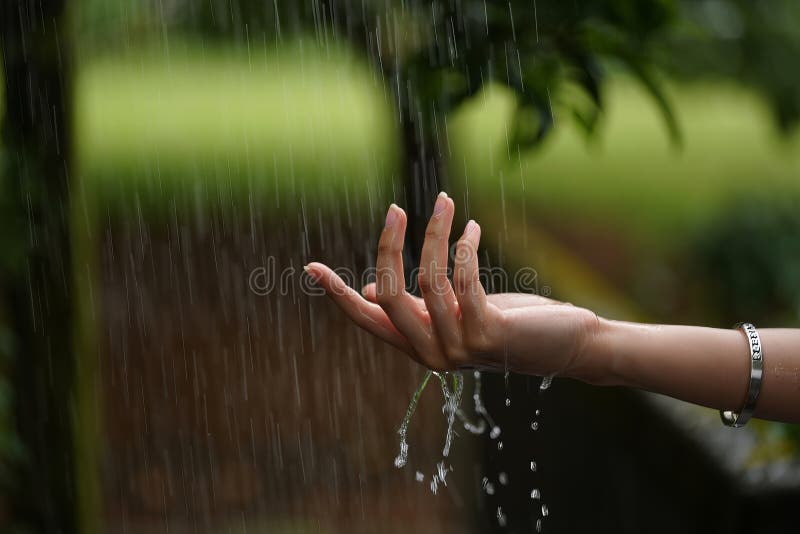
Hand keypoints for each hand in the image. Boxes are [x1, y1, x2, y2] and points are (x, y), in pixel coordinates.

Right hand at [305, 193, 599, 377]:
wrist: (566, 346)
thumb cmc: (510, 324)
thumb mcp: (457, 313)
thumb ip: (420, 306)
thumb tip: (377, 292)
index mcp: (419, 346)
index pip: (368, 318)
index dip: (339, 293)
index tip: (311, 267)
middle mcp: (432, 353)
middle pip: (392, 295)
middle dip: (390, 247)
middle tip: (397, 208)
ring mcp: (459, 348)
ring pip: (429, 280)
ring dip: (437, 235)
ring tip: (446, 203)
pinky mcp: (486, 334)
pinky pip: (463, 280)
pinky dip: (465, 248)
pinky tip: (471, 230)